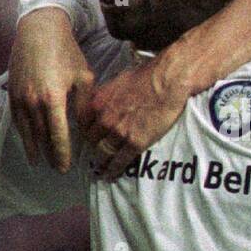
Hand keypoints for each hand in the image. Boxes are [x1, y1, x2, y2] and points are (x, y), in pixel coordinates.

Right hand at [7, 8, 95, 170]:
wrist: (39, 30)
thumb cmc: (67, 52)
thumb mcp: (84, 77)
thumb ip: (85, 105)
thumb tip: (87, 128)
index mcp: (54, 99)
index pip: (58, 135)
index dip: (61, 154)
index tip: (65, 168)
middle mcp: (33, 101)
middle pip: (41, 136)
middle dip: (48, 154)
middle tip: (56, 169)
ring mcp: (20, 97)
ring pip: (26, 130)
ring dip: (33, 147)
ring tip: (39, 161)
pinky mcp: (12, 92)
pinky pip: (16, 119)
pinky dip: (22, 132)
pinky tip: (27, 140)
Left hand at [80, 58, 190, 179]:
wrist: (167, 80)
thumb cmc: (147, 75)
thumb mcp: (118, 80)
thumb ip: (107, 95)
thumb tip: (106, 101)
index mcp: (98, 102)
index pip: (83, 123)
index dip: (86, 132)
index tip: (89, 138)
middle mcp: (104, 119)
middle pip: (91, 140)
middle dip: (93, 148)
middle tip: (95, 155)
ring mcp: (119, 132)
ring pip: (103, 153)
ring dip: (101, 163)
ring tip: (100, 171)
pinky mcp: (135, 142)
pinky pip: (120, 161)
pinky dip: (113, 170)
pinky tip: (111, 175)